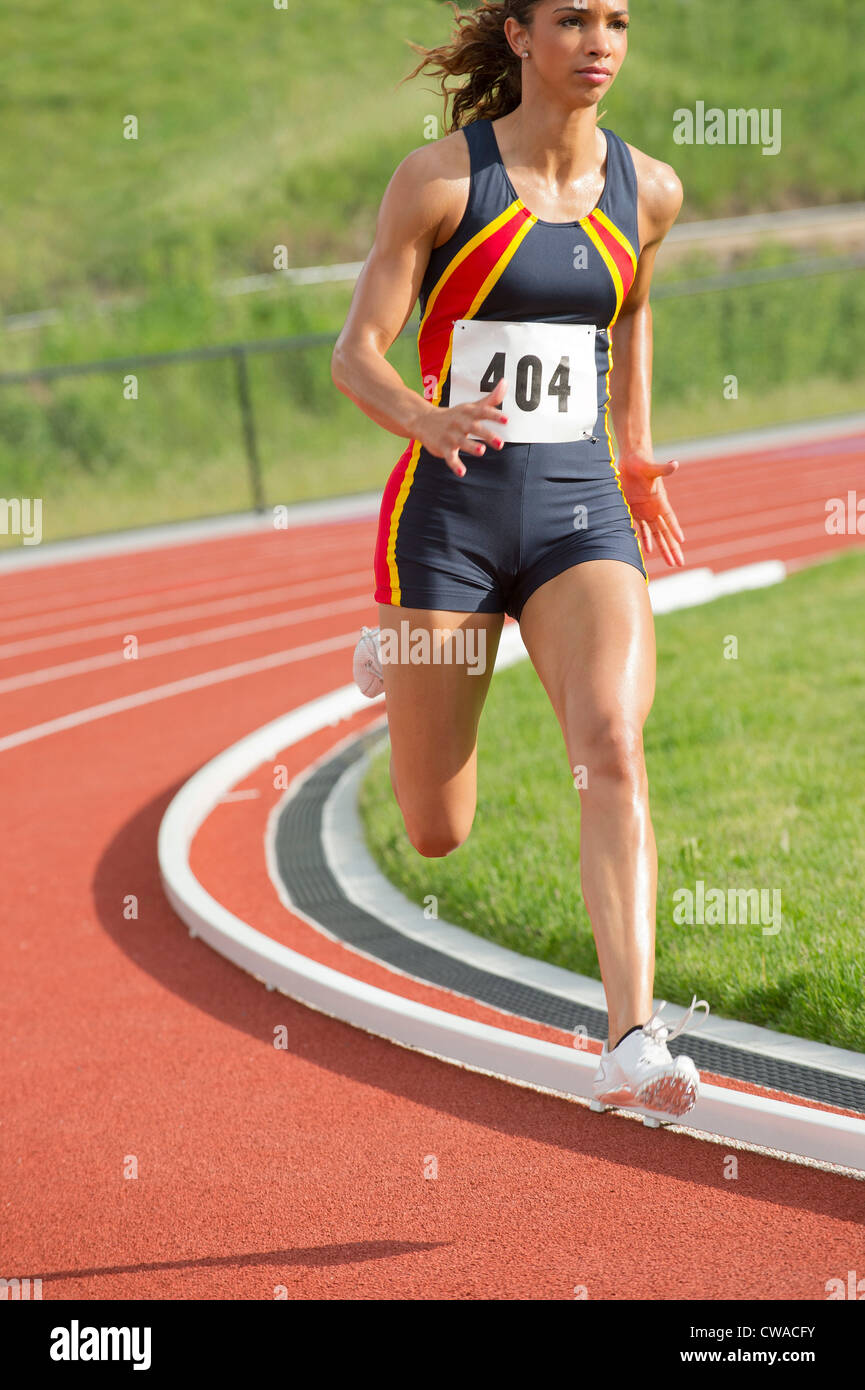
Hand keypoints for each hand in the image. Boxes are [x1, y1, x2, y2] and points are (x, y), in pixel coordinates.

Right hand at [417, 376, 507, 476]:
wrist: (423, 420)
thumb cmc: (454, 416)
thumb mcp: (471, 407)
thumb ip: (490, 399)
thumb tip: (506, 382)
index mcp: (468, 413)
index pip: (483, 412)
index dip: (495, 416)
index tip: (506, 420)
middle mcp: (460, 423)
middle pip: (474, 428)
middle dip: (487, 435)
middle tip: (500, 443)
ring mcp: (451, 436)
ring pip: (462, 442)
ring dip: (471, 447)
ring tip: (481, 451)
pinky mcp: (443, 448)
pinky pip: (450, 457)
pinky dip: (455, 465)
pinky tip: (462, 472)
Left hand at [618, 452, 684, 567]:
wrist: (631, 459)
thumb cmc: (641, 462)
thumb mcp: (651, 467)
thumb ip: (663, 469)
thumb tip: (675, 464)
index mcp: (660, 500)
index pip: (669, 518)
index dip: (674, 529)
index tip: (681, 541)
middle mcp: (655, 509)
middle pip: (665, 533)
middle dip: (672, 548)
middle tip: (679, 563)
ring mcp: (646, 511)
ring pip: (655, 535)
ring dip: (662, 549)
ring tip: (670, 562)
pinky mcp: (635, 510)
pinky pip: (642, 529)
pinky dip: (645, 540)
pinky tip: (649, 551)